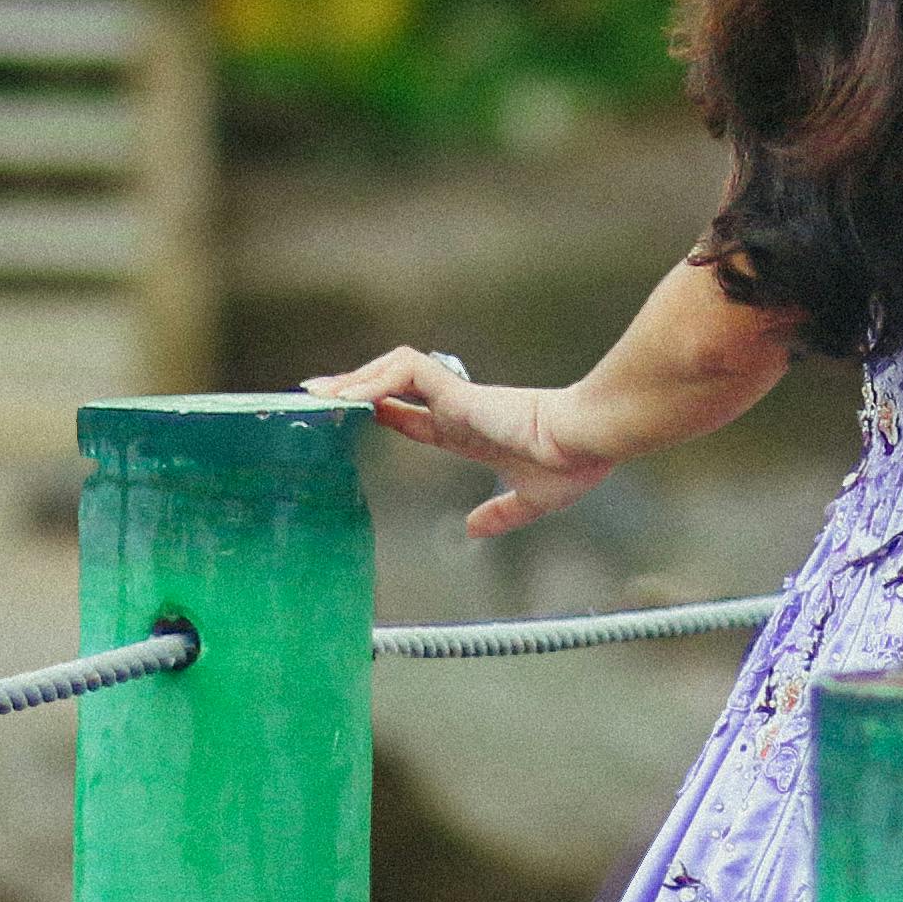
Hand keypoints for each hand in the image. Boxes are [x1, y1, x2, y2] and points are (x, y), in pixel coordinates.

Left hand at [299, 347, 615, 536]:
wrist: (587, 440)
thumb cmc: (572, 464)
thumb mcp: (530, 500)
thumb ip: (500, 514)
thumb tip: (472, 531)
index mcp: (470, 432)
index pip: (413, 416)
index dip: (382, 411)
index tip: (352, 414)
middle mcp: (458, 409)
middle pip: (392, 387)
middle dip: (352, 389)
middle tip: (315, 398)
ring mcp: (456, 396)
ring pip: (391, 371)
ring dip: (353, 380)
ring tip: (317, 394)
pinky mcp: (458, 389)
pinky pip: (405, 370)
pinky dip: (374, 379)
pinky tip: (350, 395)